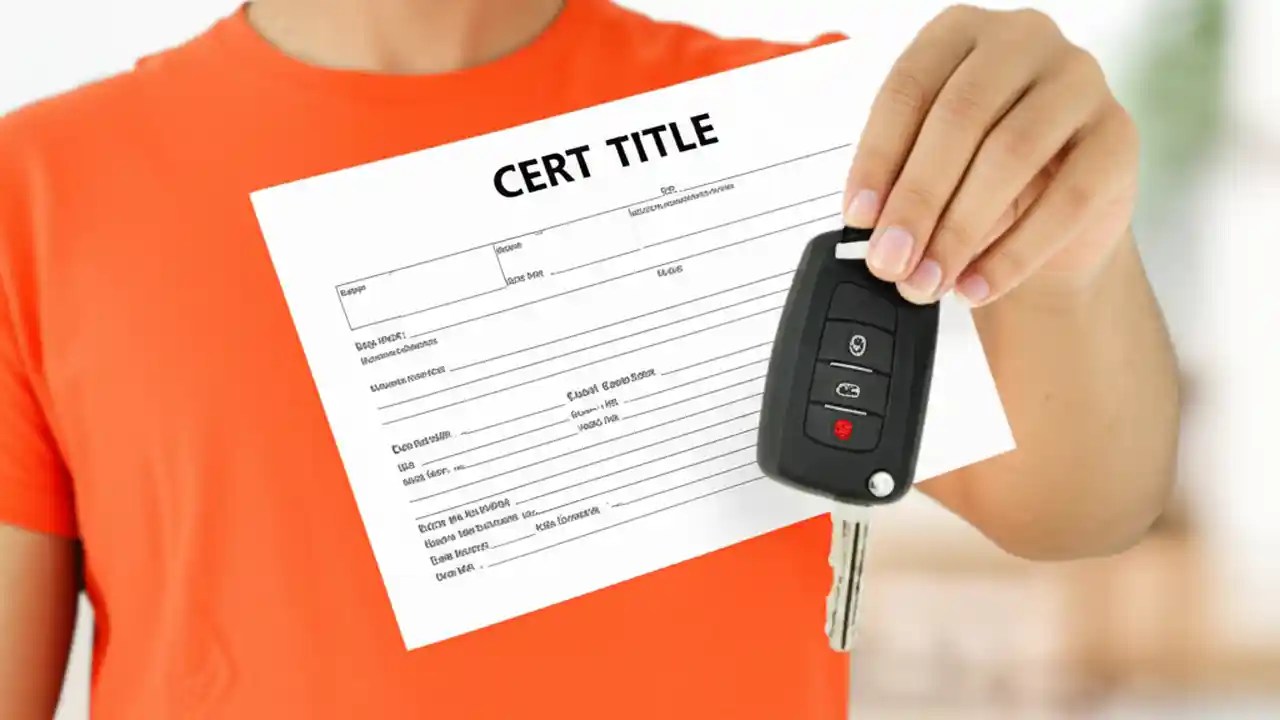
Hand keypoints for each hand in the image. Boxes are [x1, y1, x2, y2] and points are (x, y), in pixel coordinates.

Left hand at [842, 5, 1138, 305]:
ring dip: (961, 230)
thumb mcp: (929, 172)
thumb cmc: (976, 182)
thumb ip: (899, 187)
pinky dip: (1014, 253)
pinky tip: (976, 286)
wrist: (1053, 226)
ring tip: (928, 280)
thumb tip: (876, 234)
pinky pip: (1068, 198)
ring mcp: (1078, 80)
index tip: (859, 218)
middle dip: (918, 200)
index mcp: (959, 33)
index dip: (878, 157)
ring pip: (1011, 154)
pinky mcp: (1119, 134)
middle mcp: (1022, 40)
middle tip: (891, 261)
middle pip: (960, 118)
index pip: (909, 88)